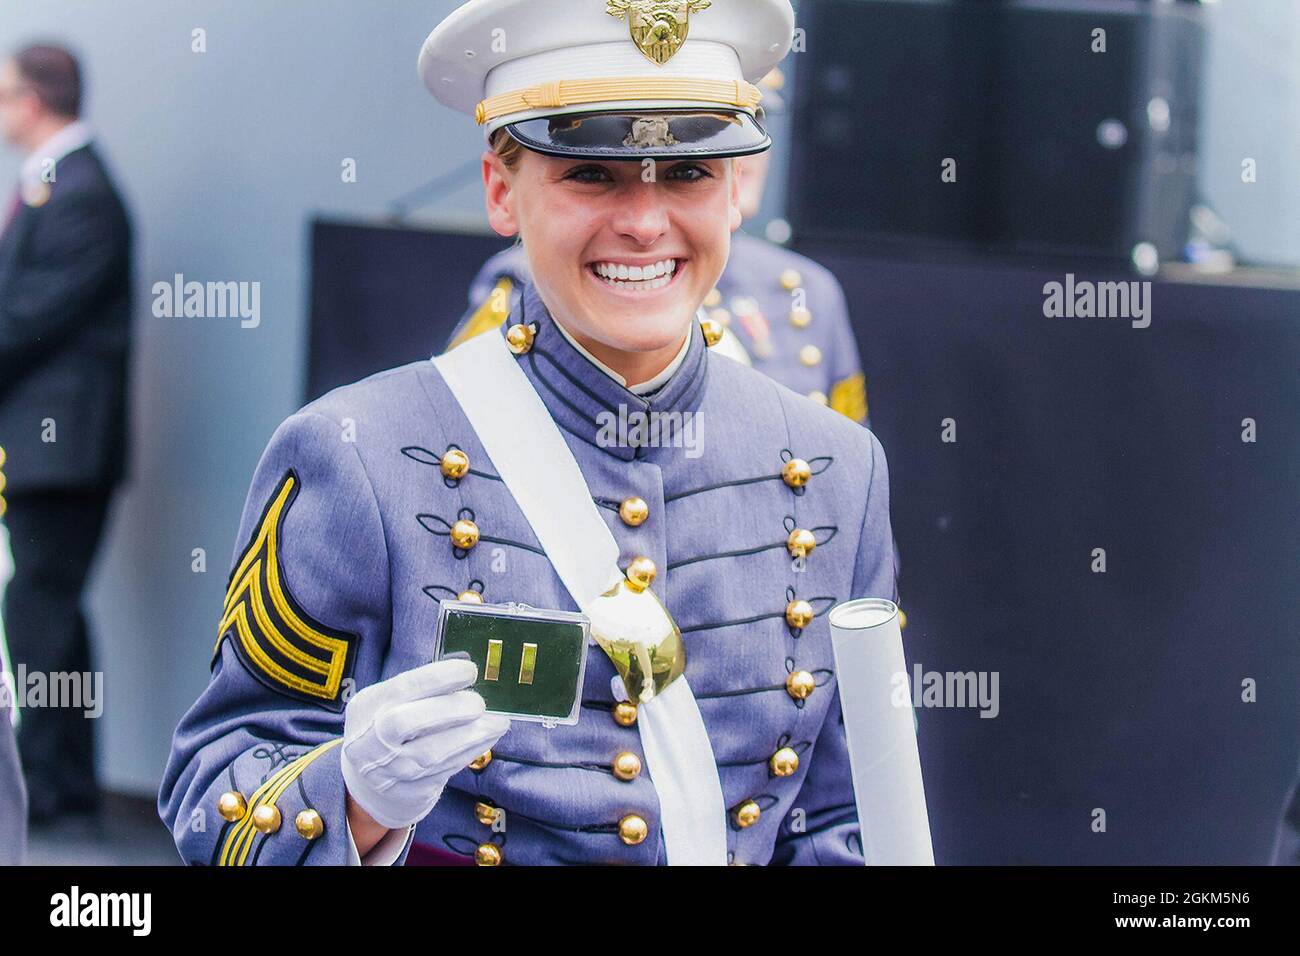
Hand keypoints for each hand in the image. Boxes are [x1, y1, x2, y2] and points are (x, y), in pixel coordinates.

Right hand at [340, 659, 509, 830]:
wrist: (371, 781)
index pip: (402, 688)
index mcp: (368, 708)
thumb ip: (420, 690)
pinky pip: (445, 772)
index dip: (439, 677)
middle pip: (408, 722)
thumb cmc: (388, 728)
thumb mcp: (388, 703)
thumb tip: (466, 675)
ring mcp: (390, 770)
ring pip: (432, 754)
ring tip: (498, 723)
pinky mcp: (409, 792)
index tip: (469, 671)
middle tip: (479, 703)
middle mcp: (372, 741)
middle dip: (451, 709)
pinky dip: (469, 753)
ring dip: (472, 736)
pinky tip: (486, 739)